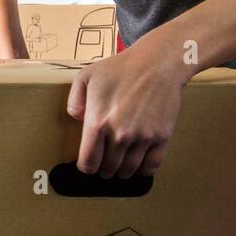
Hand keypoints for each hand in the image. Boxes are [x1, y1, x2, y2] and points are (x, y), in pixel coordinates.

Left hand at [66, 42, 187, 177]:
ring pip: (128, 170)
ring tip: (119, 167)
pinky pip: (151, 166)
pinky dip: (143, 171)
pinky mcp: (161, 137)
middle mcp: (120, 134)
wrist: (157, 63)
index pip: (88, 162)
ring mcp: (143, 137)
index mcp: (98, 122)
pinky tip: (138, 166)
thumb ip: (74, 101)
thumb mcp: (86, 77)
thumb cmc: (121, 68)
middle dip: (103, 170)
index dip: (85, 167)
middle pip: (108, 169)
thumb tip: (77, 120)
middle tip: (103, 165)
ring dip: (121, 172)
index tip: (87, 164)